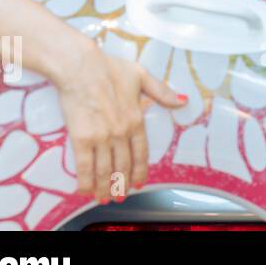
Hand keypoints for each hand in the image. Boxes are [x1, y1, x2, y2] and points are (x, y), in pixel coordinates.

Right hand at [51, 43, 185, 203]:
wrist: (81, 67)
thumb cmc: (110, 69)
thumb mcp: (142, 76)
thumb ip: (163, 92)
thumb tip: (184, 100)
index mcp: (137, 119)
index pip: (141, 153)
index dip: (140, 171)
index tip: (139, 183)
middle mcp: (122, 132)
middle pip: (124, 166)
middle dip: (122, 184)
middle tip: (120, 196)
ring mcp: (102, 137)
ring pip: (106, 170)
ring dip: (105, 187)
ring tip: (104, 197)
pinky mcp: (82, 138)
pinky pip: (85, 166)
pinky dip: (86, 181)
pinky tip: (85, 190)